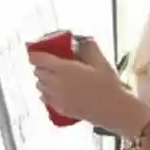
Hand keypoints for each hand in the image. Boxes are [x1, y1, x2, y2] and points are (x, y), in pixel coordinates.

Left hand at [30, 38, 149, 136]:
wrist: (114, 110)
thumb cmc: (108, 85)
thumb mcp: (100, 62)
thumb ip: (88, 47)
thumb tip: (81, 39)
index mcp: (64, 69)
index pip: (38, 59)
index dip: (35, 53)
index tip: (35, 51)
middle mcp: (56, 83)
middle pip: (37, 71)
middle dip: (41, 65)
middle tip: (50, 62)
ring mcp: (56, 97)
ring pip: (39, 85)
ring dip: (43, 79)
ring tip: (54, 76)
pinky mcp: (60, 109)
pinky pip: (44, 98)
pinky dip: (46, 92)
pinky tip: (56, 90)